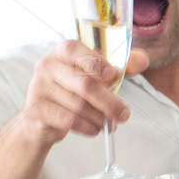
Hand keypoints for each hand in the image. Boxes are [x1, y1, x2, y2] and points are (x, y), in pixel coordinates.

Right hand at [16, 40, 147, 147]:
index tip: (112, 76)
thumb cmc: (75, 91)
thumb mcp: (97, 76)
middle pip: (84, 83)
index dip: (95, 62)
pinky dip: (87, 127)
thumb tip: (142, 61)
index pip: (75, 49)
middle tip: (124, 114)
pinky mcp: (36, 109)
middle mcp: (46, 65)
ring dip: (100, 118)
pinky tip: (94, 129)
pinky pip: (68, 119)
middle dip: (109, 101)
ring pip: (79, 105)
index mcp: (61, 51)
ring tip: (109, 124)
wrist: (44, 118)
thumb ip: (120, 66)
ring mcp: (38, 87)